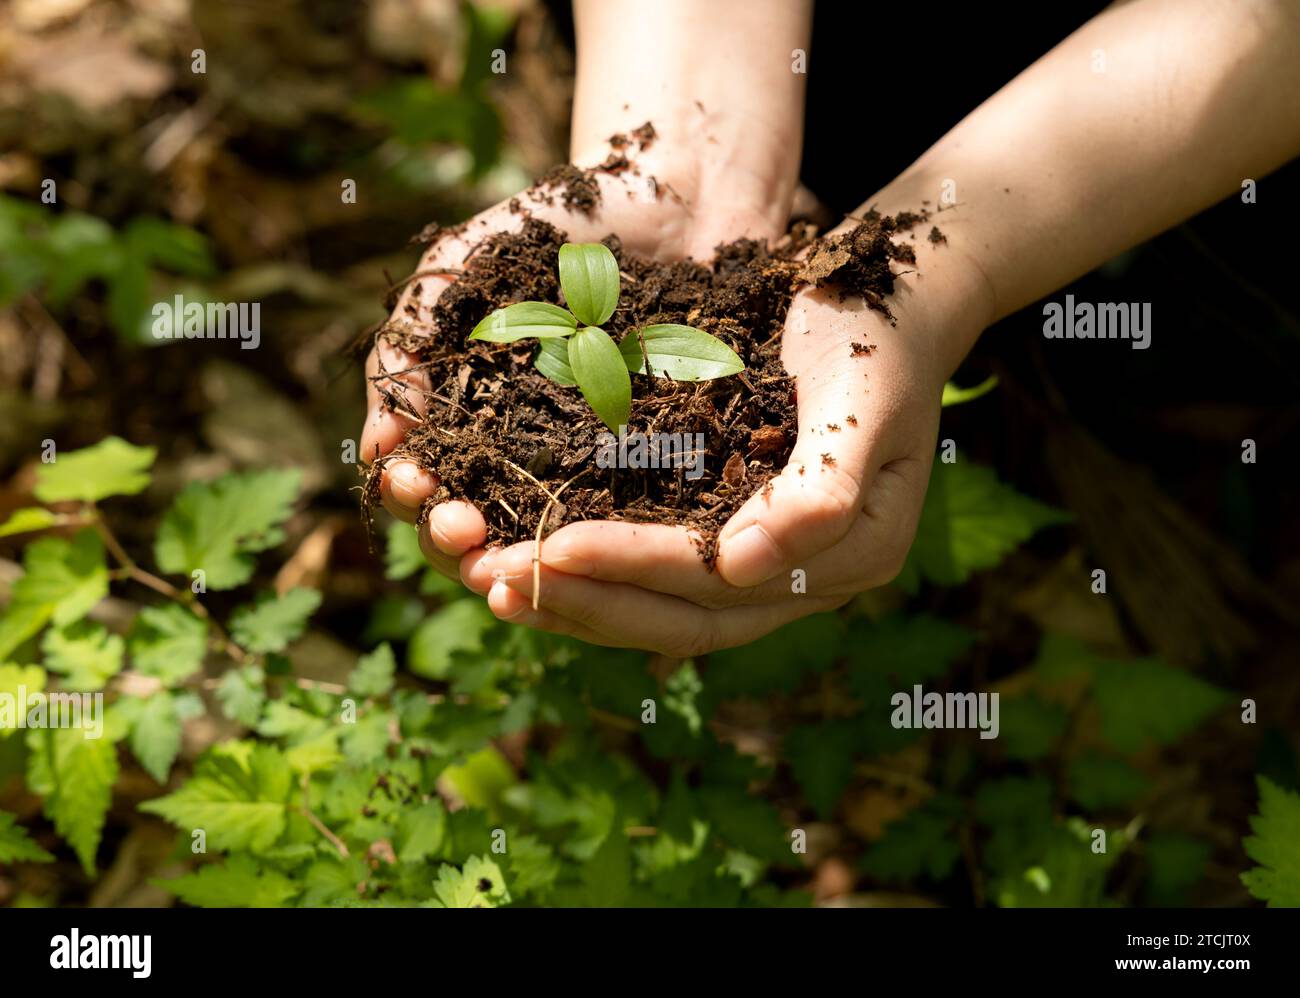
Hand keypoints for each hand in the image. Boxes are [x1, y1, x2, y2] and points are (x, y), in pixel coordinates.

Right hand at [361, 141, 794, 581]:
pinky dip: (602, 548)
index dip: (409, 490)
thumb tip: (380, 442)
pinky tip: (586, 558)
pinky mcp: (666, 470)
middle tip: (461, 532)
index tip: (413, 477)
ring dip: (517, 563)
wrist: (679, 196)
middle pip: (475, 528)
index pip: (423, 480)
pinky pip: (633, 520)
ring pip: (544, 542)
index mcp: (470, 418)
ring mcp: (595, 470)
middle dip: (453, 539)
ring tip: (506, 566)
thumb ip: (410, 337)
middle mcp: (527, 457)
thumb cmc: (563, 224)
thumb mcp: (464, 261)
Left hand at [460, 276, 953, 655]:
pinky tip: (533, 556)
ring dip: (577, 602)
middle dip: (584, 602)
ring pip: (663, 612)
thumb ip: (822, 488)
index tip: (551, 547)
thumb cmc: (879, 336)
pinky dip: (595, 573)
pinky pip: (659, 577)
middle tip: (492, 580)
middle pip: (682, 618)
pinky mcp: (737, 538)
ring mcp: (772, 568)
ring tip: (489, 581)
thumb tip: (745, 568)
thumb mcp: (864, 396)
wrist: (894, 303)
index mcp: (852, 554)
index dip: (632, 569)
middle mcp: (808, 579)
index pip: (720, 583)